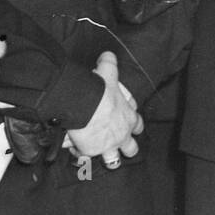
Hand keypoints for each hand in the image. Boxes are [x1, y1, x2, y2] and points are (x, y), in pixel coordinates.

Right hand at [65, 51, 141, 167]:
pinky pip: (85, 159)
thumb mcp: (108, 72)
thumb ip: (109, 63)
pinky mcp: (91, 152)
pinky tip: (76, 151)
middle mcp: (122, 134)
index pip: (138, 125)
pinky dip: (80, 156)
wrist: (85, 104)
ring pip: (113, 160)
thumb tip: (107, 54)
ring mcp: (107, 146)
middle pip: (131, 148)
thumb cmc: (100, 89)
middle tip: (119, 146)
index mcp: (129, 117)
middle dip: (127, 148)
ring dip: (107, 159)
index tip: (131, 127)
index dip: (135, 126)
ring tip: (101, 157)